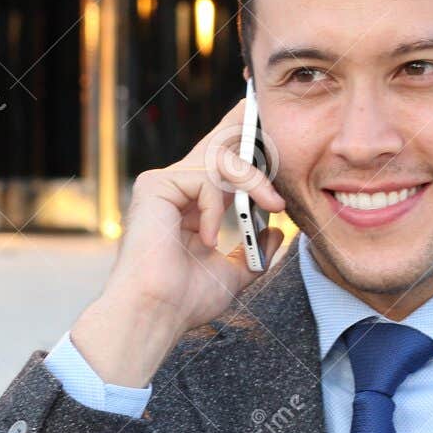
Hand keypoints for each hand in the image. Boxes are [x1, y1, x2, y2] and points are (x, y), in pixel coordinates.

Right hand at [70, 100, 286, 387]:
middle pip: (218, 145)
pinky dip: (216, 208)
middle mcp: (175, 189)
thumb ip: (253, 250)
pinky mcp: (156, 186)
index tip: (273, 139)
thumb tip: (277, 231)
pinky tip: (207, 238)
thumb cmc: (184, 300)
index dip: (246, 147)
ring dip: (254, 180)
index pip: (221, 164)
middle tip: (267, 119)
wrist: (155, 313)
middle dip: (250, 132)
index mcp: (190, 206)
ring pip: (221, 160)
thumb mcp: (232, 273)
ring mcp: (163, 185)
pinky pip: (204, 179)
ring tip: (273, 203)